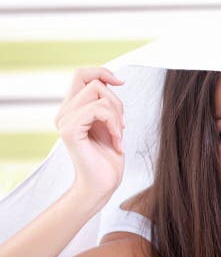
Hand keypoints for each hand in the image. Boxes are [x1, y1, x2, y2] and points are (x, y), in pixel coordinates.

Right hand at [55, 67, 125, 203]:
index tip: (120, 83)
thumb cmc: (108, 158)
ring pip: (97, 93)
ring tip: (119, 135)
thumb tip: (112, 80)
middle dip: (116, 100)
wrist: (103, 184)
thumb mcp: (111, 123)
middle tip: (121, 124)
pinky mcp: (69, 130)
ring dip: (116, 114)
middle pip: (93, 82)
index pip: (81, 74)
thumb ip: (106, 103)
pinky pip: (98, 110)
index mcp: (72, 109)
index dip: (102, 72)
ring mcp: (64, 120)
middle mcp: (64, 113)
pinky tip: (117, 141)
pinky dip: (114, 124)